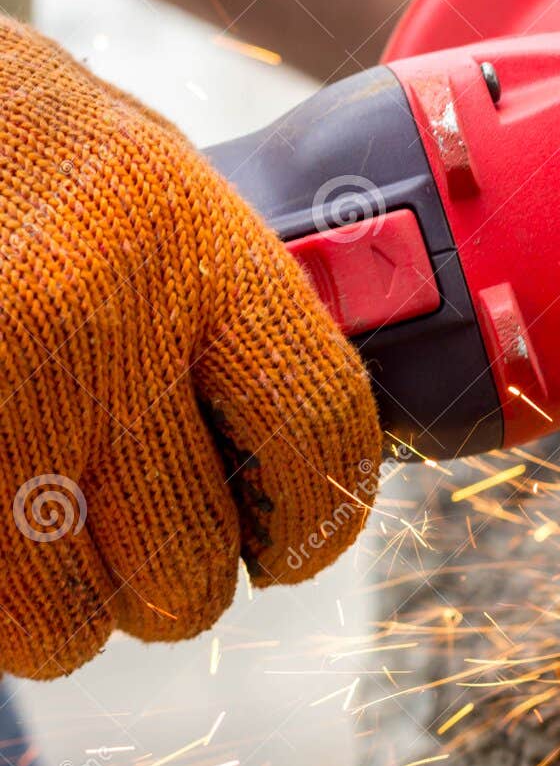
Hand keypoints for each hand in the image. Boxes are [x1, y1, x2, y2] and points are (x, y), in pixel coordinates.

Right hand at [0, 18, 381, 677]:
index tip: (295, 544)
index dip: (321, 521)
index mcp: (194, 250)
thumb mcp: (160, 182)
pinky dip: (4, 601)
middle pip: (191, 563)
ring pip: (72, 621)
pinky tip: (7, 531)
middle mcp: (97, 334)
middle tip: (161, 541)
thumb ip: (236, 304)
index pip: (321, 436)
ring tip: (65, 537)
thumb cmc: (22, 145)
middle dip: (184, 579)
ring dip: (80, 603)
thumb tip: (302, 441)